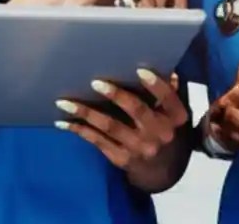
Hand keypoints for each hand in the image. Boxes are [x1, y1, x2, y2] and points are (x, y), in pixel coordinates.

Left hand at [54, 69, 188, 168]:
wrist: (161, 170)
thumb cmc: (164, 129)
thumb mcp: (174, 113)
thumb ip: (170, 92)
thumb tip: (167, 69)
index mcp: (175, 118)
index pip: (168, 99)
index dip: (155, 85)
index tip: (139, 70)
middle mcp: (159, 134)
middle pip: (137, 111)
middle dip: (117, 96)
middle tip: (95, 82)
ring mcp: (138, 148)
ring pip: (110, 127)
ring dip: (87, 113)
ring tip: (64, 102)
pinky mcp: (121, 158)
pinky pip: (97, 141)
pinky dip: (80, 130)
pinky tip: (63, 122)